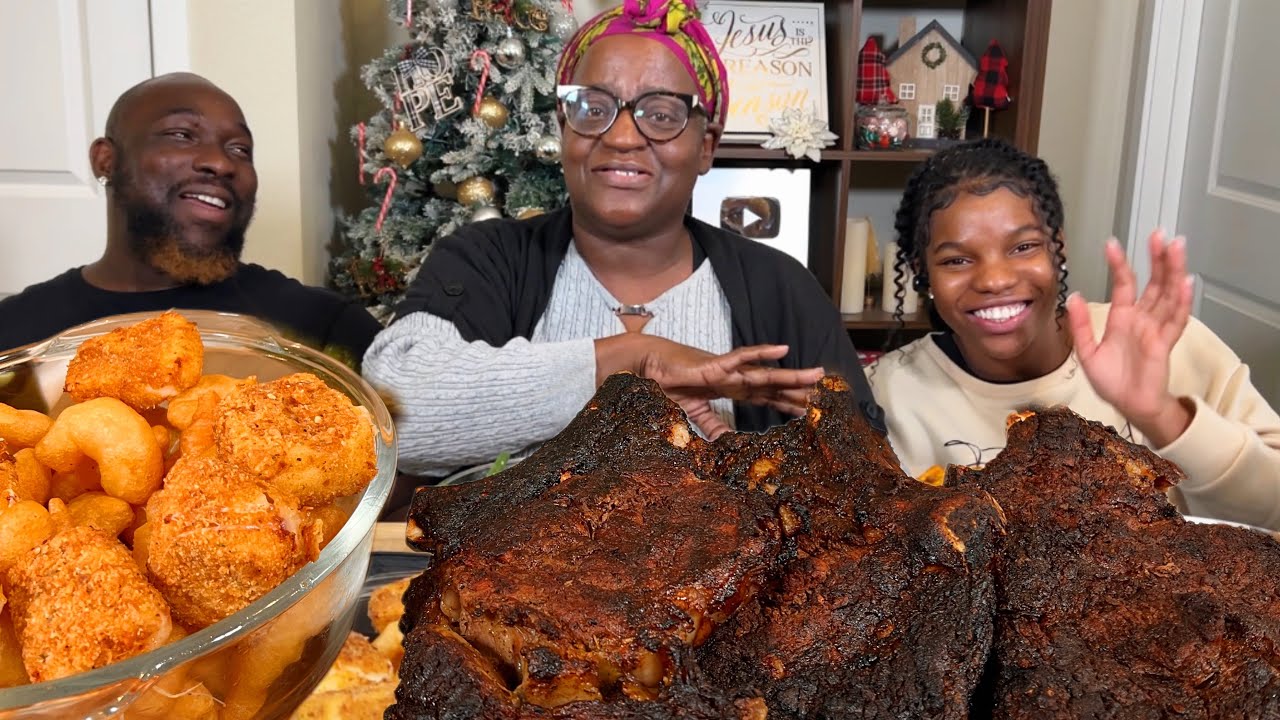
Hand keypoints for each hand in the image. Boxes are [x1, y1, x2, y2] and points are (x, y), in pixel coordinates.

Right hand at [597, 335, 822, 438]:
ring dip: (791, 374)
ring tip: (817, 375)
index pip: (765, 398)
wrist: (643, 366)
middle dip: (798, 392)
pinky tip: (782, 349)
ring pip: (765, 374)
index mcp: (729, 389)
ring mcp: (725, 370)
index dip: (787, 403)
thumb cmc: (665, 383)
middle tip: (826, 397)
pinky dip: (761, 353)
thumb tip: (726, 444)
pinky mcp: (713, 365)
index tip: (810, 411)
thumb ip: (711, 426)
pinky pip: (740, 357)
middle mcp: (733, 378)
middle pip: (772, 387)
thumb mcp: (693, 412)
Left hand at [1066, 229, 1195, 446]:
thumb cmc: (1111, 381)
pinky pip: (1176, 320)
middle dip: (1157, 259)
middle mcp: (1142, 319)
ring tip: (1176, 248)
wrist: (1128, 406)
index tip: (1112, 243)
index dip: (1119, 264)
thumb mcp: (1087, 352)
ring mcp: (1156, 329)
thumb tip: (1073, 297)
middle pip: (1154, 283)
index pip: (1124, 284)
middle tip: (1159, 234)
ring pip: (1168, 294)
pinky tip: (1186, 283)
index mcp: (1122, 318)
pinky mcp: (1165, 344)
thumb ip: (1080, 325)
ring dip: (1173, 271)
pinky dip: (1182, 301)